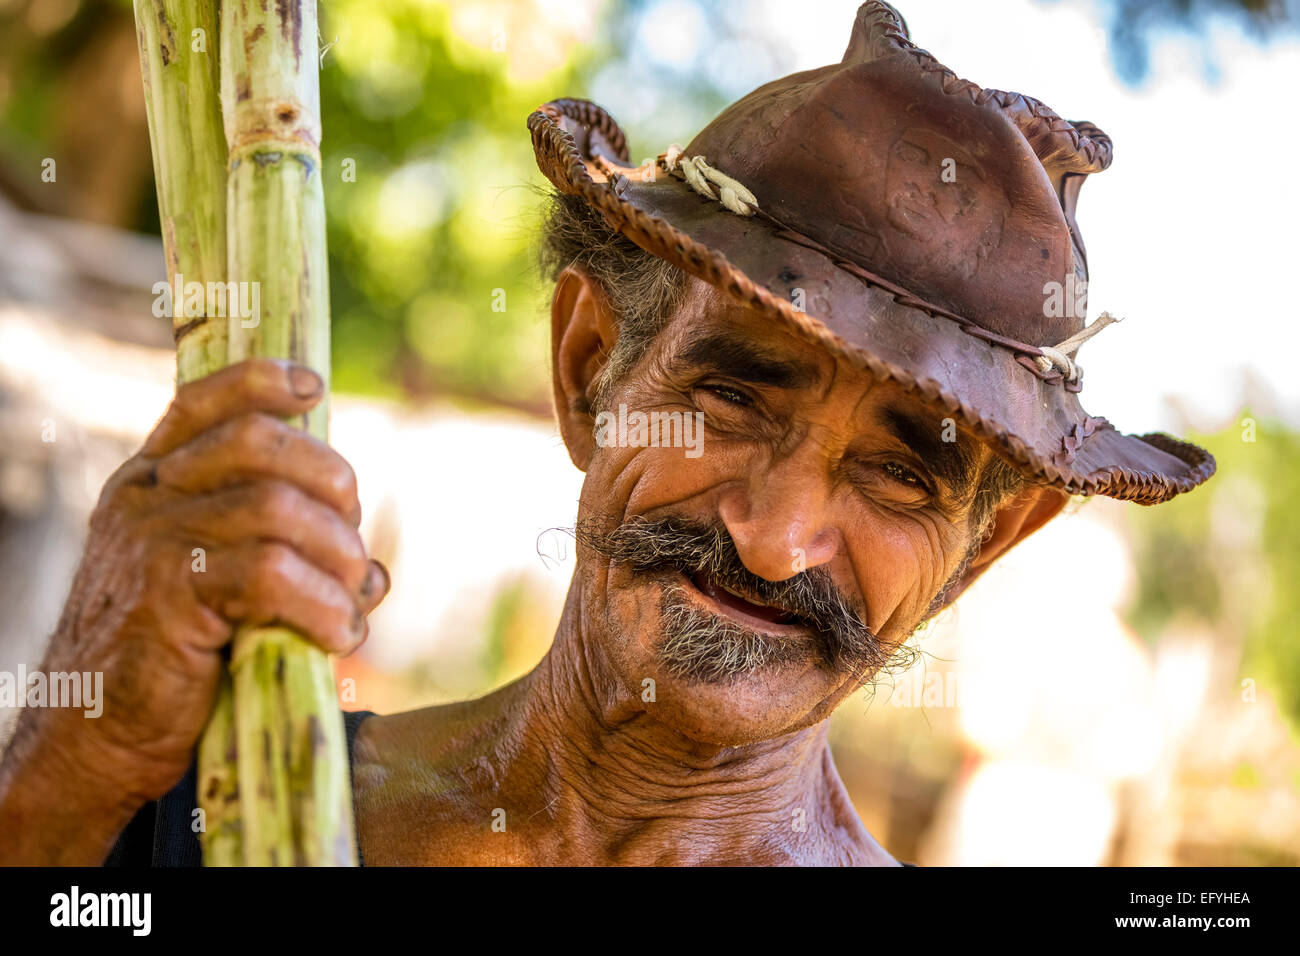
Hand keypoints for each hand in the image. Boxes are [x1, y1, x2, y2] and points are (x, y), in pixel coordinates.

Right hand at [3, 358, 388, 819]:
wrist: (97, 737)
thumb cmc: (173, 660)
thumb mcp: (219, 587)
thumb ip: (281, 555)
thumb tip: (375, 570)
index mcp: (153, 481)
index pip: (204, 401)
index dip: (262, 382)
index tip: (314, 389)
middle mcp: (147, 498)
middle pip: (261, 444)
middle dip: (332, 486)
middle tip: (353, 550)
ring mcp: (152, 542)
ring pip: (277, 508)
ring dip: (339, 558)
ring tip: (353, 605)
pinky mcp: (168, 597)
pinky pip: (271, 573)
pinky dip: (323, 604)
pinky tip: (338, 636)